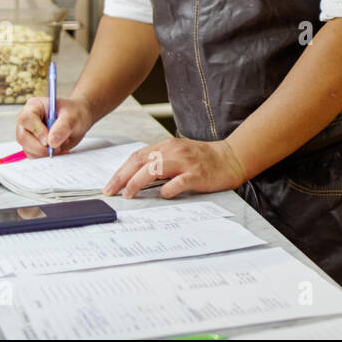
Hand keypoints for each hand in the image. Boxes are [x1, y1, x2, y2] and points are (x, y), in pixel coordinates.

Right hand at [17, 96, 93, 156]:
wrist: (78, 120)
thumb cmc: (75, 113)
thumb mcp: (73, 116)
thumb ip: (63, 127)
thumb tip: (51, 141)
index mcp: (34, 106)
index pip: (27, 118)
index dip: (37, 131)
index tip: (49, 140)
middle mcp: (27, 120)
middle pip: (23, 137)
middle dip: (41, 146)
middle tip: (58, 146)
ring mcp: (28, 133)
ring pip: (27, 148)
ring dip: (44, 152)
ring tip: (60, 144)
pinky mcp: (32, 144)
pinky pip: (33, 155)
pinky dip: (46, 156)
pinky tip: (57, 149)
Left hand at [102, 137, 248, 199]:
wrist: (231, 158)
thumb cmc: (203, 159)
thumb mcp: (178, 155)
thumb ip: (158, 162)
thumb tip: (134, 178)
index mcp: (167, 146)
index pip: (137, 157)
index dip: (120, 172)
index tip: (110, 186)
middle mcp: (174, 151)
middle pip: (141, 161)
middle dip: (122, 177)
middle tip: (110, 191)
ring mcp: (185, 162)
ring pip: (154, 169)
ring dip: (137, 182)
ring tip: (129, 194)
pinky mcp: (197, 174)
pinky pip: (178, 182)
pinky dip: (167, 189)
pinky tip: (163, 195)